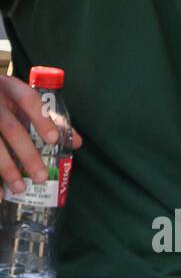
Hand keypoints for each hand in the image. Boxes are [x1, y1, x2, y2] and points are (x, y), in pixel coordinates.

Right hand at [0, 74, 81, 195]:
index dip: (41, 119)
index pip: (28, 100)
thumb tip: (76, 143)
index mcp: (9, 87)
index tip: (54, 140)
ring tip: (21, 189)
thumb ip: (48, 118)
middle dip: (27, 154)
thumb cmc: (3, 99)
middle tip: (40, 177)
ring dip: (6, 168)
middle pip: (10, 128)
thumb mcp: (20, 100)